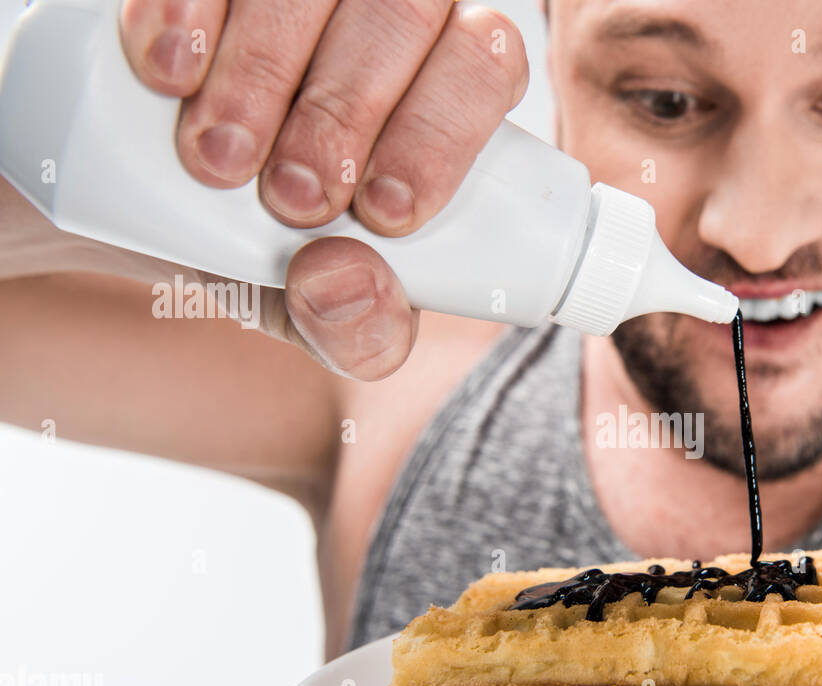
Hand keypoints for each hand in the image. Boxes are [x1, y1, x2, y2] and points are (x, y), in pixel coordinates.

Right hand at [118, 0, 528, 378]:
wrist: (151, 202)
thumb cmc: (273, 249)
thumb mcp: (320, 308)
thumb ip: (358, 331)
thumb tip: (345, 287)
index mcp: (453, 81)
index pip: (484, 68)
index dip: (441, 136)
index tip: (384, 212)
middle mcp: (395, 7)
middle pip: (402, 15)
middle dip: (344, 117)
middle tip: (290, 199)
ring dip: (263, 73)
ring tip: (216, 158)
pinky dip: (187, 11)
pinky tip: (170, 73)